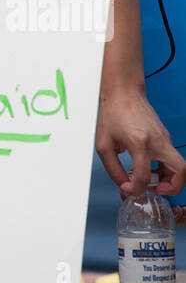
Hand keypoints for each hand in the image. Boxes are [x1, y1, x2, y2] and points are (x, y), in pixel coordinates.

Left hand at [96, 83, 185, 201]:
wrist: (123, 92)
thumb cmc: (113, 113)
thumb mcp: (104, 144)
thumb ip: (113, 168)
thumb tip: (123, 185)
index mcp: (140, 143)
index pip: (144, 177)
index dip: (135, 189)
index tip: (128, 189)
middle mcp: (157, 141)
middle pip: (180, 171)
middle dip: (172, 188)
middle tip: (156, 190)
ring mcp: (165, 138)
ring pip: (181, 165)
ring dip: (171, 179)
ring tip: (153, 181)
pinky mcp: (165, 137)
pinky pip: (172, 157)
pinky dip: (166, 168)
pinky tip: (151, 168)